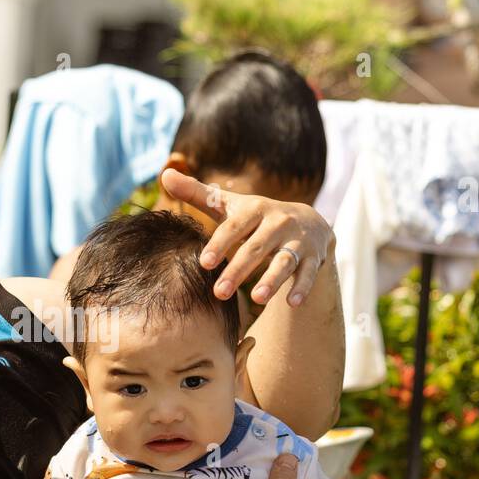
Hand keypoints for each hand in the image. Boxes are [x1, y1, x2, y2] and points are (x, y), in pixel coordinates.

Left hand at [161, 167, 333, 306]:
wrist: (309, 221)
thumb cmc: (258, 217)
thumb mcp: (231, 206)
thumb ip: (198, 195)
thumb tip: (165, 175)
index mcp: (256, 209)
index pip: (235, 227)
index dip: (220, 244)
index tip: (204, 263)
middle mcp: (279, 222)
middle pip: (257, 247)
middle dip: (239, 270)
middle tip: (219, 293)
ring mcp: (298, 240)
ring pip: (285, 261)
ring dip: (272, 279)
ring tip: (256, 298)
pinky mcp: (314, 257)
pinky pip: (309, 273)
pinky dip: (303, 287)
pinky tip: (293, 303)